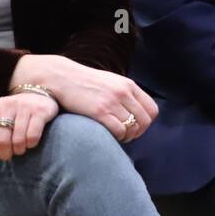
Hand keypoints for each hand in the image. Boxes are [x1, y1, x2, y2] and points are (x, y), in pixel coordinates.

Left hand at [0, 90, 59, 161]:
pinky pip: (33, 136)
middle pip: (2, 140)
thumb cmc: (12, 114)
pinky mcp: (40, 111)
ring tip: (19, 149)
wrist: (36, 95)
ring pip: (18, 140)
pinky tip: (29, 142)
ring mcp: (25, 107)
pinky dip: (30, 144)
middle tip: (7, 156)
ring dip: (18, 150)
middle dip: (4, 154)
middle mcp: (7, 104)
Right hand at [9, 53, 156, 142]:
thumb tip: (137, 111)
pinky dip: (117, 137)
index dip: (146, 123)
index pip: (152, 110)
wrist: (62, 78)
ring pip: (132, 128)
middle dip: (138, 132)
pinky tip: (109, 136)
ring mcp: (112, 102)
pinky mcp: (100, 111)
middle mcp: (123, 92)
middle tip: (127, 135)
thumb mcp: (111, 82)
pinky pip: (119, 131)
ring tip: (117, 136)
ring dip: (127, 136)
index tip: (136, 127)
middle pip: (144, 121)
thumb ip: (125, 93)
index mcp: (128, 85)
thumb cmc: (85, 83)